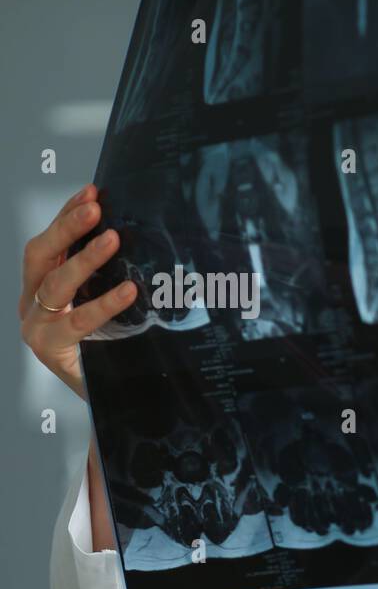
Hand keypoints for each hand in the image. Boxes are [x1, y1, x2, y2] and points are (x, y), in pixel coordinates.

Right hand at [19, 184, 138, 400]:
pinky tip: (127, 290)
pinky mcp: (49, 348)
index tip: (92, 190)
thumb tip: (135, 237)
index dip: (66, 214)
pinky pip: (77, 321)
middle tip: (96, 206)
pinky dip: (103, 304)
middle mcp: (31, 301)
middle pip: (41, 255)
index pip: (50, 242)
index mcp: (40, 285)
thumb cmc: (106, 347)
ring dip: (83, 258)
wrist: (107, 398)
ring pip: (55, 284)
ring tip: (112, 238)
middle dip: (67, 227)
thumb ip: (107, 276)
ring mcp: (36, 325)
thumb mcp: (104, 305)